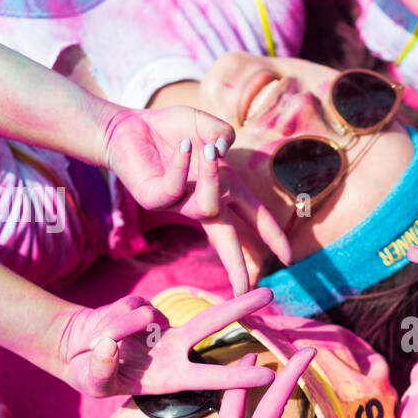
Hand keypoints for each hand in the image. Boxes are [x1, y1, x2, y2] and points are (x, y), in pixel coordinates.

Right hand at [55, 288, 278, 396]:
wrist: (76, 350)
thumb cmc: (91, 374)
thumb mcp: (94, 383)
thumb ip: (102, 370)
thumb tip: (109, 343)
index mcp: (172, 377)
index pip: (210, 377)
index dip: (238, 378)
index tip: (269, 375)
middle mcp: (174, 348)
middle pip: (210, 323)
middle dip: (240, 307)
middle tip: (270, 292)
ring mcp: (159, 324)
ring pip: (148, 314)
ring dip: (118, 328)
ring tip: (100, 344)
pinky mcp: (141, 305)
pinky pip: (124, 309)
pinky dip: (108, 319)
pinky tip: (103, 328)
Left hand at [102, 106, 291, 287]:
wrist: (129, 126)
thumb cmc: (170, 129)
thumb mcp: (205, 125)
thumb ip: (221, 131)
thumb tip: (222, 148)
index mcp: (225, 191)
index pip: (254, 215)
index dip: (272, 235)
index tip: (288, 259)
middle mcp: (205, 203)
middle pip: (228, 239)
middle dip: (238, 263)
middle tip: (245, 292)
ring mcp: (179, 205)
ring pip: (208, 207)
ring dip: (214, 179)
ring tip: (209, 150)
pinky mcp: (155, 199)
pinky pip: (177, 188)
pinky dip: (184, 165)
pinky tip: (184, 145)